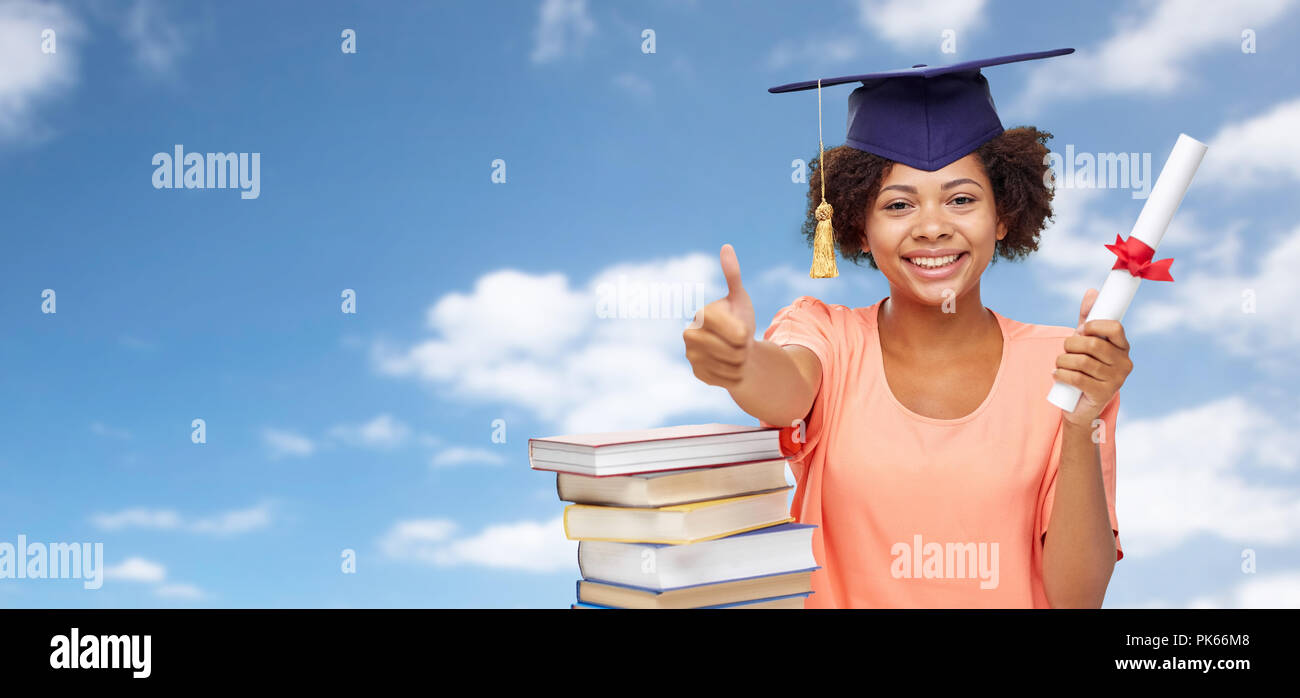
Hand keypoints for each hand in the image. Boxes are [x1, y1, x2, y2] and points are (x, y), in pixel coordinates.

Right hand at [683, 244, 755, 388]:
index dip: (744, 333)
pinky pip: (728, 380)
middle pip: (734, 349)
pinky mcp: (697, 373)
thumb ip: (732, 275)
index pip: (734, 330)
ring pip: (732, 365)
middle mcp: (690, 334)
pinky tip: (730, 368)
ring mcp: (692, 355)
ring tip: (736, 354)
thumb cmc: (739, 322)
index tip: (744, 331)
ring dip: (741, 362)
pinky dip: (736, 375)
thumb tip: (726, 247)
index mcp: (702, 314)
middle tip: (740, 344)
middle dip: (744, 348)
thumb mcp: (740, 299)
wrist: (737, 350)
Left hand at [1053, 288, 1132, 427]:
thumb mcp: (1086, 342)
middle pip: (1093, 345)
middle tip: (1065, 350)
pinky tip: (1057, 375)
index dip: (1094, 326)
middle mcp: (1124, 363)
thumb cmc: (1084, 368)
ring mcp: (1116, 380)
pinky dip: (1061, 374)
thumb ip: (1088, 318)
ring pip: (1082, 362)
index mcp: (1122, 347)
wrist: (1080, 405)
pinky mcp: (1102, 394)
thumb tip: (1092, 291)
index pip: (1115, 328)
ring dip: (1063, 361)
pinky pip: (1077, 379)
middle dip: (1071, 344)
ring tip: (1059, 364)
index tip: (1081, 330)